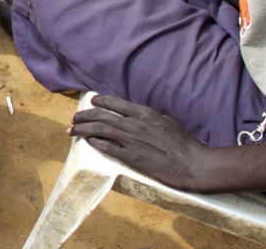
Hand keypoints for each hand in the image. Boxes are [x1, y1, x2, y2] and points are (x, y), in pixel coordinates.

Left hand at [69, 94, 212, 191]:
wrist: (193, 164)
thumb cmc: (185, 143)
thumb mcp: (167, 122)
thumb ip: (149, 118)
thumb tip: (137, 116)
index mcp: (144, 113)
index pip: (115, 103)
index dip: (99, 101)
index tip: (91, 101)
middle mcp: (134, 124)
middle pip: (102, 115)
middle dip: (84, 115)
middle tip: (74, 118)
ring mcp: (131, 141)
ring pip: (100, 130)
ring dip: (83, 129)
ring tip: (72, 129)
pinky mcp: (131, 158)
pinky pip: (107, 148)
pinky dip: (94, 142)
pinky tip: (87, 141)